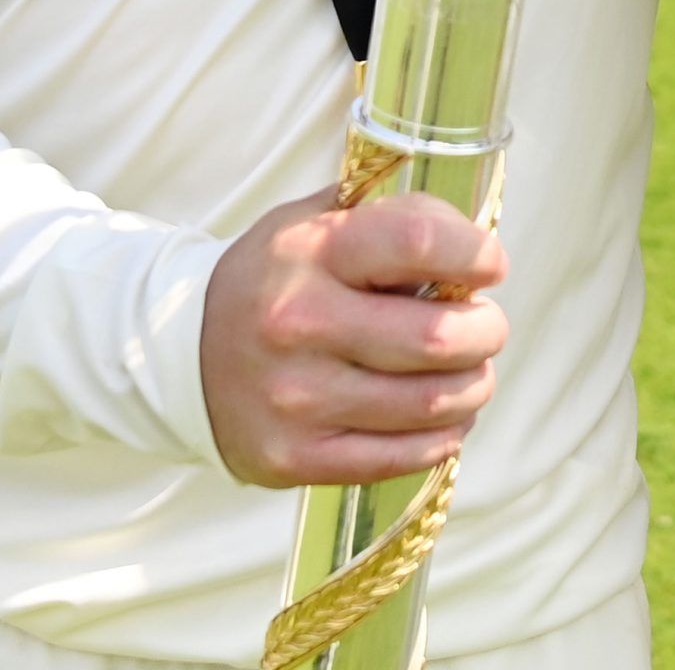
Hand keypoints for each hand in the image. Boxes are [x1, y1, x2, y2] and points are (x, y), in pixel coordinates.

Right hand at [200, 188, 509, 487]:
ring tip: (474, 372)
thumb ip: (391, 216)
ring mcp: (297, 399)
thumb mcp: (317, 220)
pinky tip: (447, 418)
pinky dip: (442, 438)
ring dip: (474, 387)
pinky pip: (398, 457)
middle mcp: (300, 323)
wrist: (182, 354)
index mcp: (310, 251)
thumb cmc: (275, 277)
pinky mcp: (295, 458)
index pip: (415, 243)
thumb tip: (473, 233)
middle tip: (488, 325)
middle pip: (437, 336)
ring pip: (429, 403)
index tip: (492, 265)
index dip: (472, 254)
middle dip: (486, 330)